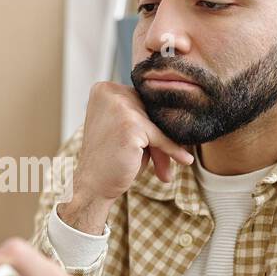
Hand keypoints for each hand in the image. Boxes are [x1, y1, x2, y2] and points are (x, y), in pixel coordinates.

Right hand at [61, 81, 192, 234]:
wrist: (92, 186)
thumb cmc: (109, 159)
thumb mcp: (127, 132)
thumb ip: (147, 118)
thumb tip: (183, 116)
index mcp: (104, 89)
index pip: (143, 99)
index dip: (154, 121)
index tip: (165, 139)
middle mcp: (109, 92)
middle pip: (150, 110)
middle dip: (159, 136)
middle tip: (164, 162)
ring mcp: (119, 106)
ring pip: (157, 123)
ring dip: (164, 147)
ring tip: (166, 169)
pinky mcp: (130, 124)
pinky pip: (161, 136)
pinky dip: (172, 150)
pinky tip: (184, 160)